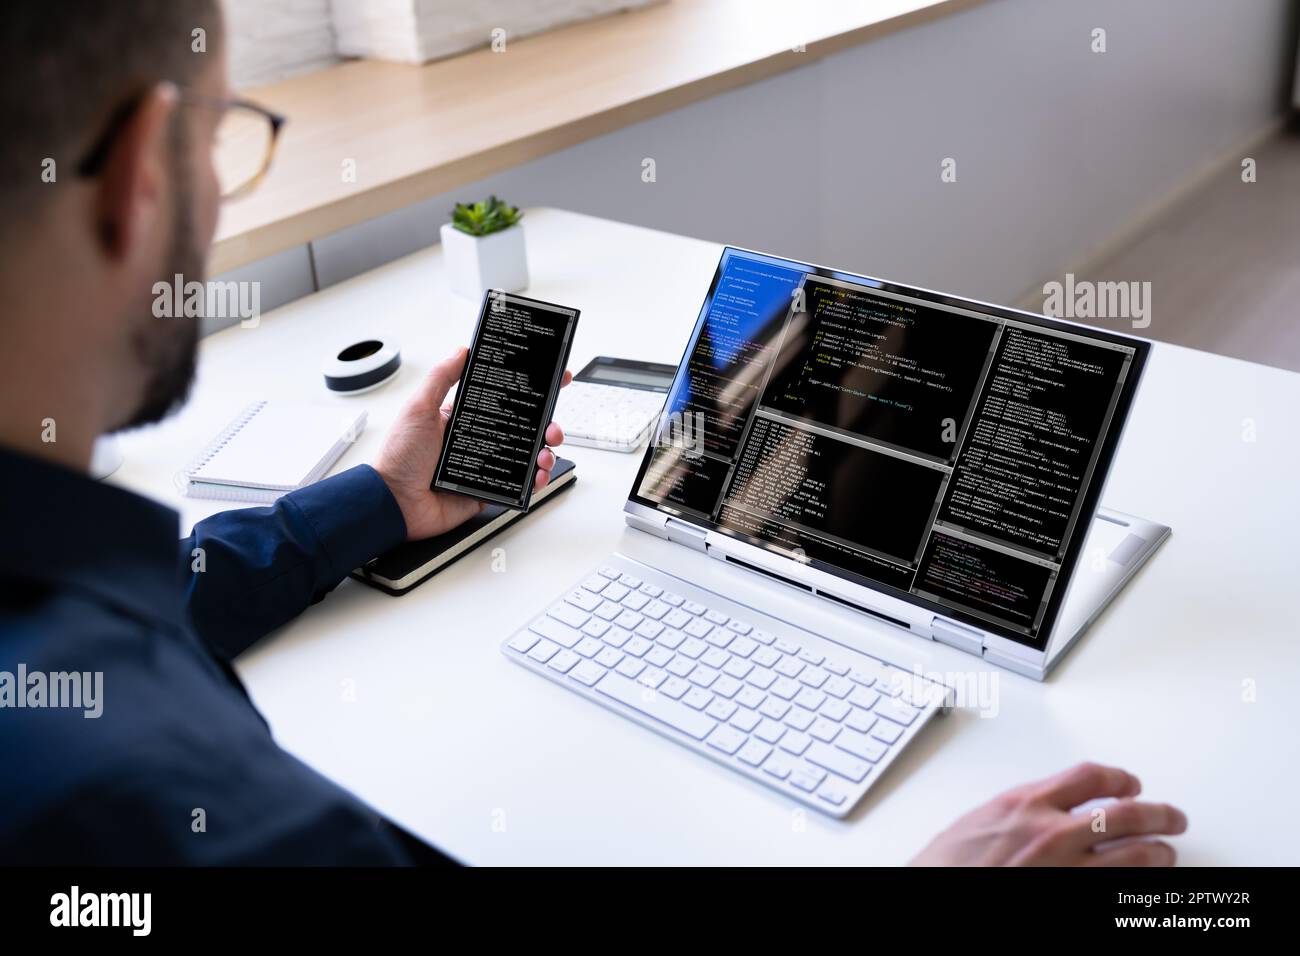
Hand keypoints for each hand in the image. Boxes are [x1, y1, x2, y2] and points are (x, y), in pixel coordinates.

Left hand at [374, 347, 570, 540]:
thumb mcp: (418, 408)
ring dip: (545, 452)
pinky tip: (537, 477)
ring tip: (545, 454)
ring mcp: (485, 466)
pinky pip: (518, 485)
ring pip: (527, 456)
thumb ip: (440, 378)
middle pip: (524, 428)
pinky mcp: (487, 490)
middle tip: (552, 426)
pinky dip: (534, 482)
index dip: (529, 390)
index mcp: (464, 418)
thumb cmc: (399, 456)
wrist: (393, 502)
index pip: (503, 399)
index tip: (553, 379)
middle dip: (546, 424)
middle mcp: (478, 440)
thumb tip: (461, 350)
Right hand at [910, 762, 1187, 866]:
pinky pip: (1118, 886)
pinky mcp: (1073, 897)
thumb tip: (1045, 808)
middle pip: (1125, 813)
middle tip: (1172, 817)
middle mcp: (1051, 832)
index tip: (1130, 783)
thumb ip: (1018, 811)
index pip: (1090, 777)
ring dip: (1159, 851)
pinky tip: (1144, 882)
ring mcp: (1067, 868)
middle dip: (1158, 813)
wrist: (934, 893)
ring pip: (1135, 853)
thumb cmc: (946, 865)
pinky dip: (1136, 882)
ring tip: (1167, 851)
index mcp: (1025, 803)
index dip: (1120, 778)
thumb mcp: (981, 820)